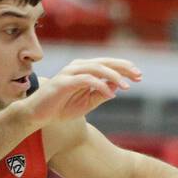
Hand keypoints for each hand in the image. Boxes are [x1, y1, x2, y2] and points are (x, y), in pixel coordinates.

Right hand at [23, 58, 140, 125]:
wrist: (38, 115)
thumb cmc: (61, 107)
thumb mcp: (87, 102)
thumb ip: (101, 93)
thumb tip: (117, 85)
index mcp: (84, 70)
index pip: (107, 64)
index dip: (124, 68)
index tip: (139, 76)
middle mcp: (77, 67)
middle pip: (104, 62)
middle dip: (123, 68)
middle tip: (139, 76)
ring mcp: (69, 73)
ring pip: (96, 68)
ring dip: (113, 75)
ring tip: (126, 86)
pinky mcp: (63, 82)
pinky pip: (86, 80)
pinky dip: (100, 86)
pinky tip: (110, 94)